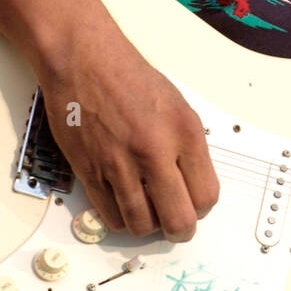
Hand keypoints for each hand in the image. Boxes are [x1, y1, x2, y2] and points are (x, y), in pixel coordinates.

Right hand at [37, 20, 219, 241]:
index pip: (206, 195)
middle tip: (175, 224)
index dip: (202, 208)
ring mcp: (120, 164)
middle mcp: (154, 151)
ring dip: (149, 227)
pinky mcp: (90, 171)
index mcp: (183, 132)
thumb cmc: (130, 77)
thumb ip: (187, 147)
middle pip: (178, 219)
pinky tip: (125, 206)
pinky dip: (121, 219)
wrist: (84, 61)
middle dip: (180, 229)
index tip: (195, 205)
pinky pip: (110, 216)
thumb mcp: (177, 106)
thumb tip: (192, 184)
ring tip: (149, 214)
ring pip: (142, 225)